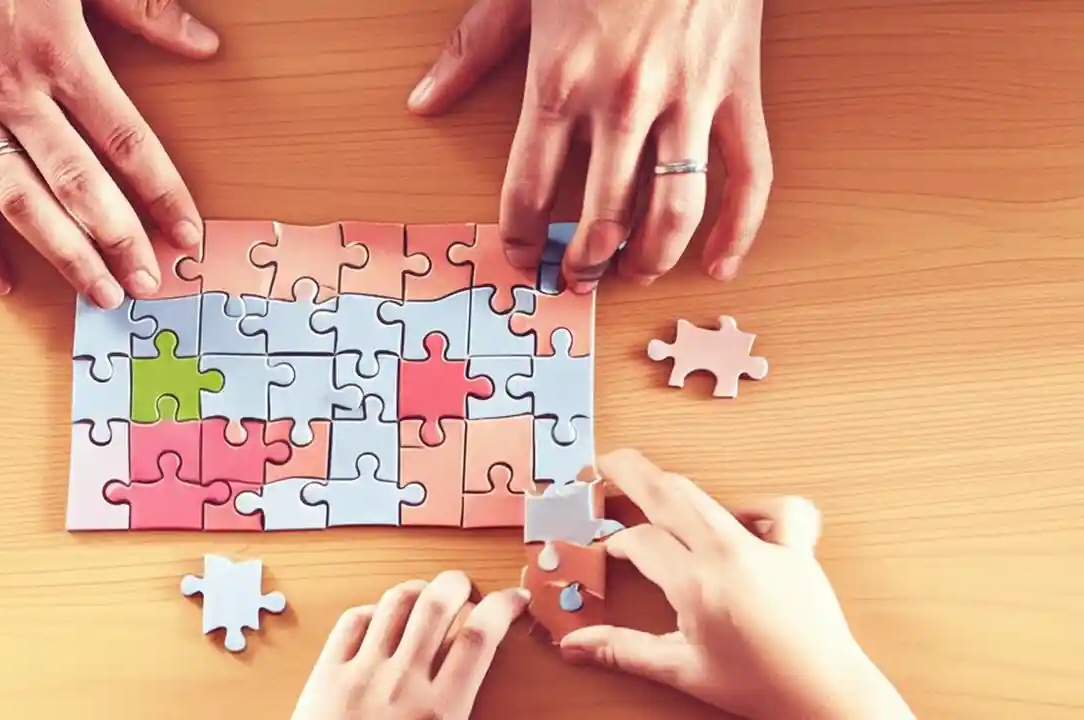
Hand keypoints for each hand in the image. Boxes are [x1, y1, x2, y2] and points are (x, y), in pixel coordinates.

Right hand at [0, 0, 219, 307]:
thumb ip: (143, 8)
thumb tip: (205, 43)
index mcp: (61, 54)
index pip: (128, 142)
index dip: (163, 193)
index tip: (186, 233)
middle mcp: (14, 92)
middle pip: (79, 183)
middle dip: (119, 240)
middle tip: (147, 282)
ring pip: (20, 198)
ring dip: (63, 253)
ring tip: (99, 291)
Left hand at [292, 571, 528, 719]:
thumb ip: (462, 713)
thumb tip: (478, 688)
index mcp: (440, 711)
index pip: (480, 637)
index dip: (503, 607)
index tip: (513, 600)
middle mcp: (401, 683)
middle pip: (438, 603)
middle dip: (458, 583)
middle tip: (466, 589)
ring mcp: (360, 673)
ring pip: (395, 602)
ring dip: (418, 589)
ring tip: (427, 597)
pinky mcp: (325, 675)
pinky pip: (352, 621)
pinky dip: (373, 610)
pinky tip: (382, 621)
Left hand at [408, 0, 772, 292]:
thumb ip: (470, 51)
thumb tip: (422, 102)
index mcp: (562, 82)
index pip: (529, 189)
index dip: (522, 236)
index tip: (521, 257)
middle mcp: (624, 103)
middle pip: (602, 216)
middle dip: (585, 261)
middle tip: (576, 278)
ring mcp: (687, 102)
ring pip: (674, 210)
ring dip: (651, 257)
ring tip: (633, 273)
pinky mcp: (738, 93)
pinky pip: (749, 174)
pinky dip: (739, 228)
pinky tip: (719, 264)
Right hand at [557, 450, 912, 719]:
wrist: (827, 695)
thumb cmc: (761, 687)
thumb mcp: (684, 670)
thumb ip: (623, 651)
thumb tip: (575, 645)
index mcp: (697, 584)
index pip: (639, 542)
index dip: (615, 543)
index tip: (605, 550)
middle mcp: (728, 555)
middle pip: (666, 493)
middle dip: (628, 472)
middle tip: (603, 465)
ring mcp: (765, 546)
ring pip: (709, 495)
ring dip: (676, 487)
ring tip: (655, 485)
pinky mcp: (796, 549)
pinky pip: (780, 509)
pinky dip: (759, 506)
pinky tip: (742, 517)